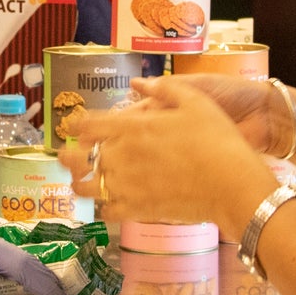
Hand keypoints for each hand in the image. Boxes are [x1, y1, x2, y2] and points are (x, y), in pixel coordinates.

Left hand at [58, 78, 277, 232]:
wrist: (231, 184)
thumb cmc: (216, 139)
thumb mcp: (195, 101)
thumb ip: (164, 89)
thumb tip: (140, 83)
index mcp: (131, 127)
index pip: (87, 124)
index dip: (76, 124)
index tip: (73, 126)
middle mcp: (120, 156)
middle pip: (77, 158)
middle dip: (67, 156)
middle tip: (64, 156)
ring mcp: (126, 186)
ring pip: (86, 188)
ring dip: (79, 184)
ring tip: (80, 183)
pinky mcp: (137, 210)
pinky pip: (107, 212)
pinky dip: (103, 208)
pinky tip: (107, 204)